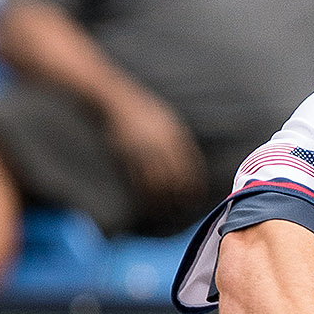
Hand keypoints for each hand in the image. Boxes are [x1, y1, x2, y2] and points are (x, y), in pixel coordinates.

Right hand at [103, 90, 209, 204]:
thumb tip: (194, 168)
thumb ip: (181, 143)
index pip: (189, 168)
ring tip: (167, 212)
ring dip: (162, 201)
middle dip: (180, 198)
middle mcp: (158, 144)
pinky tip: (148, 202)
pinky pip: (137, 181)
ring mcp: (141, 150)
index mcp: (173, 136)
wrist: (117, 101)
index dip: (194, 187)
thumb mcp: (169, 123)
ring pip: (155, 183)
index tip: (197, 199)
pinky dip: (144, 194)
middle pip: (173, 179)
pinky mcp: (125, 155)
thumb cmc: (146, 112)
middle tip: (184, 210)